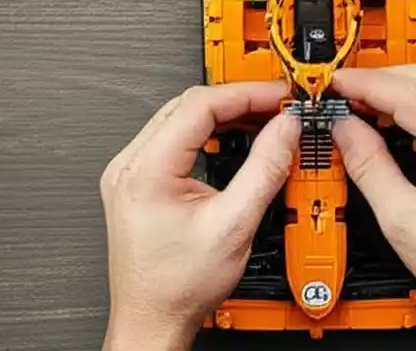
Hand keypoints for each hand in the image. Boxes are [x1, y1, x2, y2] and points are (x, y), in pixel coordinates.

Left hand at [101, 82, 298, 350]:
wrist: (153, 321)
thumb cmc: (177, 286)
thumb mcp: (235, 223)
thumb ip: (265, 168)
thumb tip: (286, 130)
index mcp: (146, 170)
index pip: (200, 105)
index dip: (246, 95)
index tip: (278, 97)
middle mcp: (130, 166)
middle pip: (189, 106)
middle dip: (239, 101)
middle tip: (277, 105)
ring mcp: (130, 173)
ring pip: (181, 119)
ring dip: (224, 116)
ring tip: (264, 120)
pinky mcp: (139, 183)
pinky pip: (175, 140)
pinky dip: (209, 134)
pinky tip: (235, 139)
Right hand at [331, 64, 415, 350]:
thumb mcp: (401, 219)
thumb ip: (368, 165)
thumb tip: (346, 130)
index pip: (409, 93)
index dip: (367, 83)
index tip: (340, 83)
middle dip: (385, 78)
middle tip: (352, 93)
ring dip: (410, 85)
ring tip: (375, 105)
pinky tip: (413, 117)